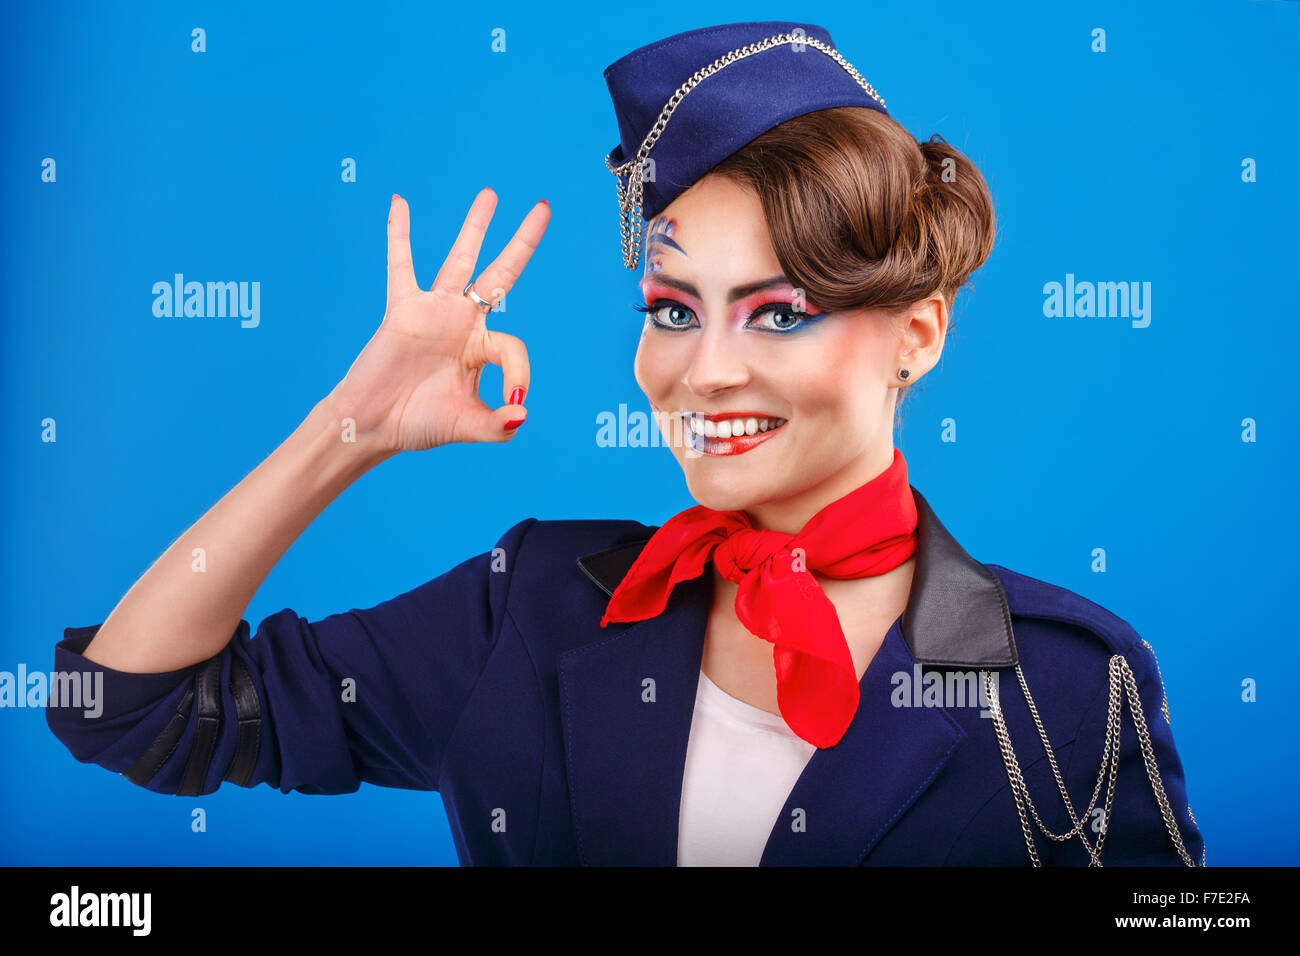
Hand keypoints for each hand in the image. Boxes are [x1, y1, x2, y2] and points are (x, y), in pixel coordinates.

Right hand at [326, 188, 549, 453]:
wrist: (374, 424)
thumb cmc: (419, 424)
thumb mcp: (468, 426)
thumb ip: (498, 426)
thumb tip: (523, 416)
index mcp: (482, 349)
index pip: (514, 347)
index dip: (520, 374)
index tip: (514, 401)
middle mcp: (464, 323)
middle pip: (501, 273)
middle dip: (522, 242)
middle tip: (542, 208)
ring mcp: (435, 311)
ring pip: (461, 260)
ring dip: (475, 226)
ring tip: (491, 194)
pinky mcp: (403, 308)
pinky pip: (401, 264)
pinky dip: (398, 234)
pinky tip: (400, 202)